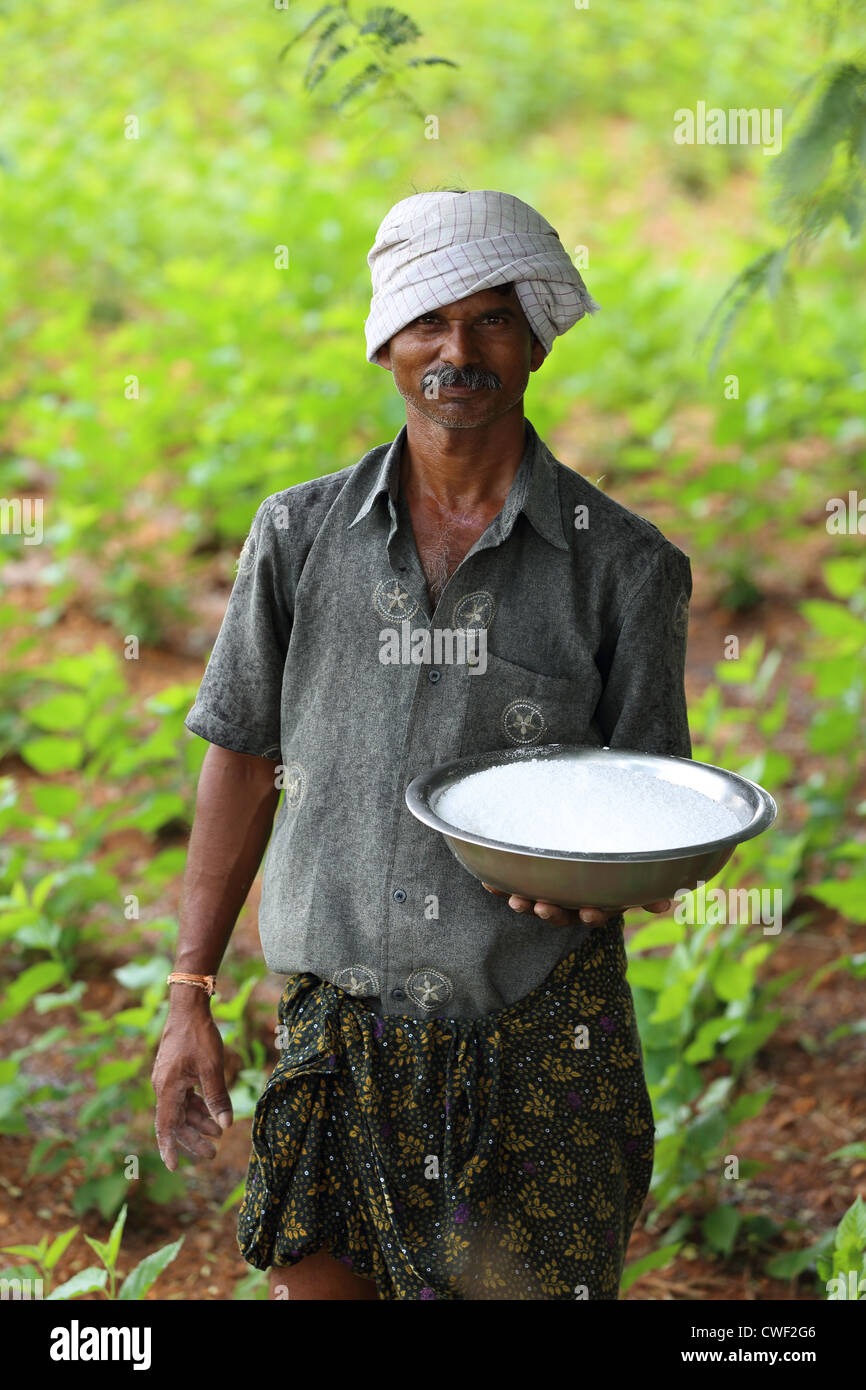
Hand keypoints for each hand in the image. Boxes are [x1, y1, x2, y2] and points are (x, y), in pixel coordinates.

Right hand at [151, 995, 232, 1171]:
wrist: (188, 1007)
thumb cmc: (199, 1036)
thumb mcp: (212, 1068)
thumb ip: (217, 1098)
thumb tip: (225, 1126)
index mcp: (167, 1089)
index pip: (166, 1127)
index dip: (170, 1149)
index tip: (174, 1168)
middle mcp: (163, 1086)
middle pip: (176, 1122)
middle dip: (193, 1140)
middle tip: (213, 1154)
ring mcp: (167, 1078)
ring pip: (182, 1109)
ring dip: (198, 1122)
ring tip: (218, 1133)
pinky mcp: (174, 1071)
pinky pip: (184, 1096)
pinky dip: (197, 1106)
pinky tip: (211, 1111)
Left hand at [481, 882, 672, 927]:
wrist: (573, 849)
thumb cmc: (607, 866)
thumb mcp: (626, 881)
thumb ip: (644, 892)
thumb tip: (667, 904)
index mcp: (596, 900)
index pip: (596, 913)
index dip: (592, 915)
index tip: (589, 911)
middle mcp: (571, 903)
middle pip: (562, 914)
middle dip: (552, 913)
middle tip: (542, 907)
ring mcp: (547, 895)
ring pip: (536, 905)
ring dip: (526, 904)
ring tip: (518, 899)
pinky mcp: (524, 884)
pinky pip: (511, 889)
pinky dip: (500, 887)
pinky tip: (489, 882)